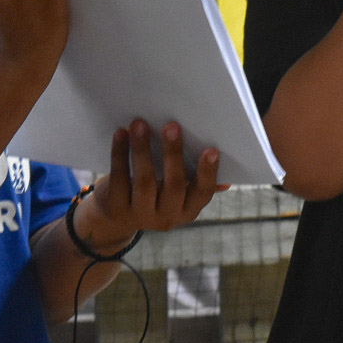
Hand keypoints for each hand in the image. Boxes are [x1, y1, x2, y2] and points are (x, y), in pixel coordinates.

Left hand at [75, 120, 222, 250]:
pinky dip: (120, 154)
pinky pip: (119, 178)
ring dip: (143, 149)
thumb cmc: (155, 193)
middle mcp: (167, 216)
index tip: (211, 149)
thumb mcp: (177, 192)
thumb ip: (197, 182)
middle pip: (174, 185)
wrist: (116, 218)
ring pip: (145, 181)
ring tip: (140, 124)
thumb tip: (226, 178)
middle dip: (173, 153)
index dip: (208, 173)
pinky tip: (121, 134)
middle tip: (172, 125)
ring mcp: (140, 215)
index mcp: (188, 210)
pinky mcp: (116, 208)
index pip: (203, 193)